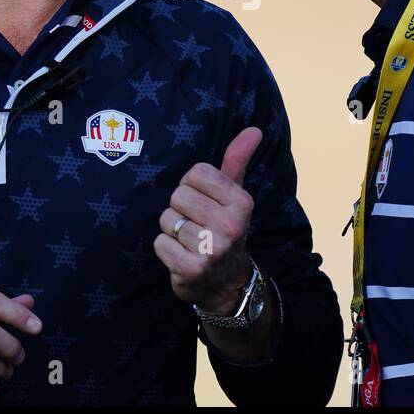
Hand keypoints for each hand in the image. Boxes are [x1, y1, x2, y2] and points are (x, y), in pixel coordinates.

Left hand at [155, 126, 261, 313]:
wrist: (227, 284)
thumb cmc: (224, 229)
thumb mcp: (234, 195)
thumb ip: (238, 161)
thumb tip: (254, 130)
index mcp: (242, 202)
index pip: (195, 173)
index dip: (192, 187)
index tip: (204, 203)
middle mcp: (231, 225)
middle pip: (178, 196)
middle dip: (180, 210)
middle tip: (195, 225)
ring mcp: (212, 249)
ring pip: (166, 220)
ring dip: (172, 231)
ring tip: (189, 242)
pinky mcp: (192, 269)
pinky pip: (160, 243)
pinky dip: (166, 250)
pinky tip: (182, 257)